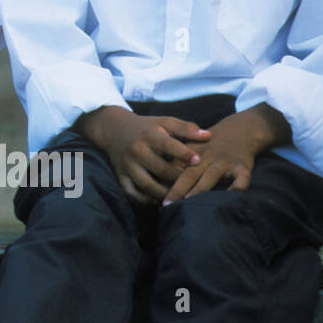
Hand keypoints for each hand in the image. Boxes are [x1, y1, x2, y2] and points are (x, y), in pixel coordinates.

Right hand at [77, 105, 208, 204]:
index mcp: (149, 135)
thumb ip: (186, 128)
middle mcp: (136, 150)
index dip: (184, 154)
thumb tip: (209, 136)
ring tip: (179, 196)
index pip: (168, 146)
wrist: (113, 129)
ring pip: (147, 185)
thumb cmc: (147, 127)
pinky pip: (133, 192)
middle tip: (193, 185)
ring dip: (165, 193)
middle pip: (161, 170)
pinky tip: (159, 199)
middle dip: (178, 179)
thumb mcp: (165, 122)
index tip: (198, 161)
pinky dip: (146, 199)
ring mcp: (127, 165)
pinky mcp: (120, 175)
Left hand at [162, 107, 284, 202]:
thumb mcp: (191, 147)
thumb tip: (157, 184)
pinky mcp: (242, 166)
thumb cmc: (208, 145)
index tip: (156, 196)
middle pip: (190, 173)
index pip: (175, 168)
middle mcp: (206, 157)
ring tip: (190, 203)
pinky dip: (237, 187)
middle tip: (167, 205)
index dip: (165, 182)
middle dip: (178, 189)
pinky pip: (242, 178)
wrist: (239, 130)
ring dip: (201, 189)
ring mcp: (224, 162)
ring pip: (211, 176)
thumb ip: (176, 163)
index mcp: (191, 153)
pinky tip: (229, 197)